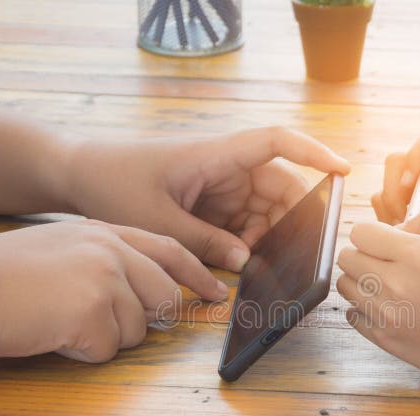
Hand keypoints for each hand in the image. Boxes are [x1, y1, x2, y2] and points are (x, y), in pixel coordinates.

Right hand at [0, 220, 225, 362]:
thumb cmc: (3, 273)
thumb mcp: (64, 247)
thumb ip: (107, 261)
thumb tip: (144, 294)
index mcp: (106, 231)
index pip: (170, 250)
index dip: (198, 274)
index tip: (219, 293)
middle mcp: (113, 250)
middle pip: (163, 297)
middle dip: (142, 319)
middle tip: (101, 319)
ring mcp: (106, 278)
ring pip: (136, 329)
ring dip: (102, 336)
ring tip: (60, 318)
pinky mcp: (94, 310)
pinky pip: (108, 349)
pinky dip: (82, 351)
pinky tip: (53, 332)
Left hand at [61, 127, 350, 271]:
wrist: (77, 174)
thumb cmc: (112, 183)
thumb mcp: (158, 221)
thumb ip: (204, 243)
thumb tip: (244, 262)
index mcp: (215, 155)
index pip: (276, 143)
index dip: (314, 153)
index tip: (342, 172)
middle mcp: (224, 166)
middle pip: (278, 187)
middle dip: (290, 220)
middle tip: (294, 256)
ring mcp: (218, 185)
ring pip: (262, 210)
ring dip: (265, 238)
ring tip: (260, 267)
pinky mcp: (208, 203)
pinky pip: (240, 223)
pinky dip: (244, 243)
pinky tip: (240, 265)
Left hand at [336, 206, 419, 398]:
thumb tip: (401, 225)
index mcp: (418, 256)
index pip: (360, 232)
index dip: (376, 232)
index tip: (394, 241)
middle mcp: (396, 285)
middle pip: (347, 257)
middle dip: (365, 252)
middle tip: (392, 260)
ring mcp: (387, 316)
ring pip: (345, 285)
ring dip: (361, 279)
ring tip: (391, 283)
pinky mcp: (386, 341)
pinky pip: (352, 315)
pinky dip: (363, 307)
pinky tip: (390, 306)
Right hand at [372, 125, 419, 253]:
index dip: (418, 154)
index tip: (413, 185)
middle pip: (399, 160)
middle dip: (394, 191)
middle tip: (406, 222)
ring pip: (389, 181)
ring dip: (389, 208)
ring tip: (407, 234)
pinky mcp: (417, 198)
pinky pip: (388, 201)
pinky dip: (388, 219)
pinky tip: (407, 238)